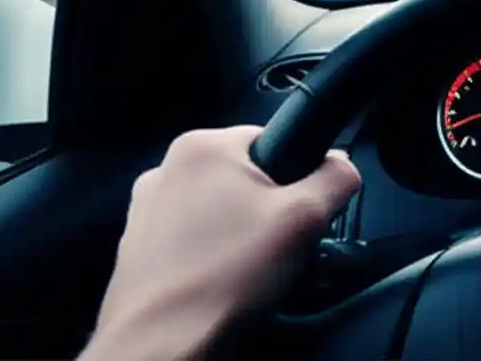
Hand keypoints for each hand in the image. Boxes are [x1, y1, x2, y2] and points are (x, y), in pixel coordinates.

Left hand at [80, 126, 360, 360]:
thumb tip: (342, 166)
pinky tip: (224, 285)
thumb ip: (336, 178)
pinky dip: (216, 258)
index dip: (302, 178)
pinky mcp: (138, 249)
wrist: (161, 347)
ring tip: (252, 274)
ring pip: (222, 212)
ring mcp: (146, 210)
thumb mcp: (304, 219)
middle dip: (272, 212)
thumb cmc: (226, 278)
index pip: (276, 140)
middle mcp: (166, 169)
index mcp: (202, 146)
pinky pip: (196, 241)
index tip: (303, 215)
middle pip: (248, 179)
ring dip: (244, 237)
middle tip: (282, 249)